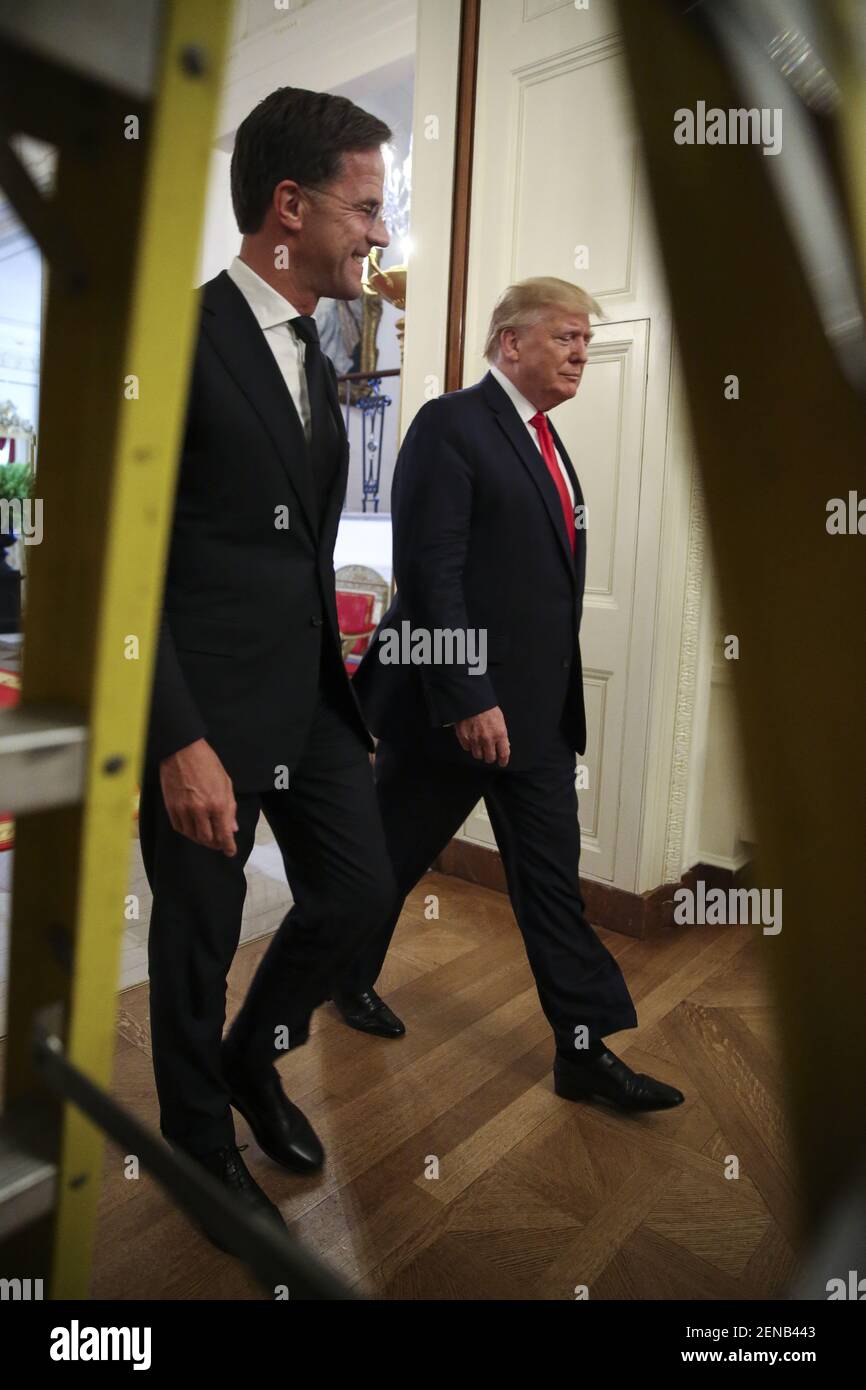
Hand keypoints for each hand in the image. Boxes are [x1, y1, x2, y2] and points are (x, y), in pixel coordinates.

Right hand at [159, 738, 237, 855]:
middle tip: (219, 844)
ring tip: (207, 836)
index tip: (230, 852)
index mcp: (218, 803)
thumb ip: (230, 807)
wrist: (182, 751)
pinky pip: (179, 828)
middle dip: (215, 844)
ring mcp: (184, 810)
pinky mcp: (171, 808)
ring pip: (192, 836)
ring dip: (201, 840)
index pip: (224, 834)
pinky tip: (193, 829)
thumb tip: (232, 828)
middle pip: (207, 839)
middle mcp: (201, 810)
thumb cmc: (207, 764)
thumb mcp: (226, 783)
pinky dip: (187, 832)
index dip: (228, 847)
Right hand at [454, 706, 509, 766]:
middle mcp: (488, 739)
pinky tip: (471, 740)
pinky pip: (467, 748)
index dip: (503, 761)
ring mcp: (475, 740)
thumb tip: (505, 745)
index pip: (503, 754)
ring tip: (479, 746)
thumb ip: (502, 734)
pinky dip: (469, 746)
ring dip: (479, 752)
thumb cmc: (487, 708)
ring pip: (478, 755)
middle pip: (489, 758)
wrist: (471, 700)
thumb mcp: (500, 719)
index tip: (502, 763)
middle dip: (490, 757)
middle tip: (489, 753)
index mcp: (500, 734)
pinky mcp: (464, 738)